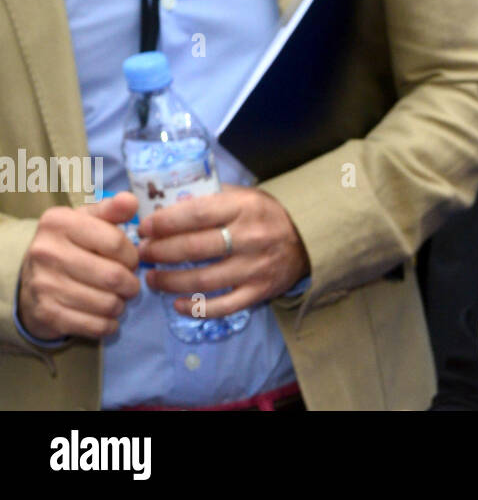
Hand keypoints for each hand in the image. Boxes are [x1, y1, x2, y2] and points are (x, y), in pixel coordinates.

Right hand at [17, 191, 141, 341]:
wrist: (32, 277)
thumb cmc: (71, 243)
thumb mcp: (87, 220)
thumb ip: (112, 209)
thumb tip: (131, 201)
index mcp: (59, 223)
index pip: (115, 242)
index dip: (132, 254)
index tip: (132, 259)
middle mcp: (46, 252)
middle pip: (113, 276)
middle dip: (131, 283)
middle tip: (130, 283)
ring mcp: (44, 285)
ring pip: (106, 303)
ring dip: (121, 304)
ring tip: (119, 298)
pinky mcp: (46, 314)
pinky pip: (93, 326)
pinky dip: (109, 324)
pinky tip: (109, 316)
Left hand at [138, 186, 308, 317]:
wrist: (307, 239)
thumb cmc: (267, 214)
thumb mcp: (245, 195)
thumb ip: (211, 198)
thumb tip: (167, 204)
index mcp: (244, 208)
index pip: (196, 214)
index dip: (165, 222)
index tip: (145, 227)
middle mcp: (250, 237)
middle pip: (194, 248)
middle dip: (160, 251)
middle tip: (143, 253)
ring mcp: (254, 268)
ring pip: (202, 280)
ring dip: (169, 281)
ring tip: (152, 277)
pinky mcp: (258, 292)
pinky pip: (221, 306)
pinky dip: (194, 308)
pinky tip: (176, 304)